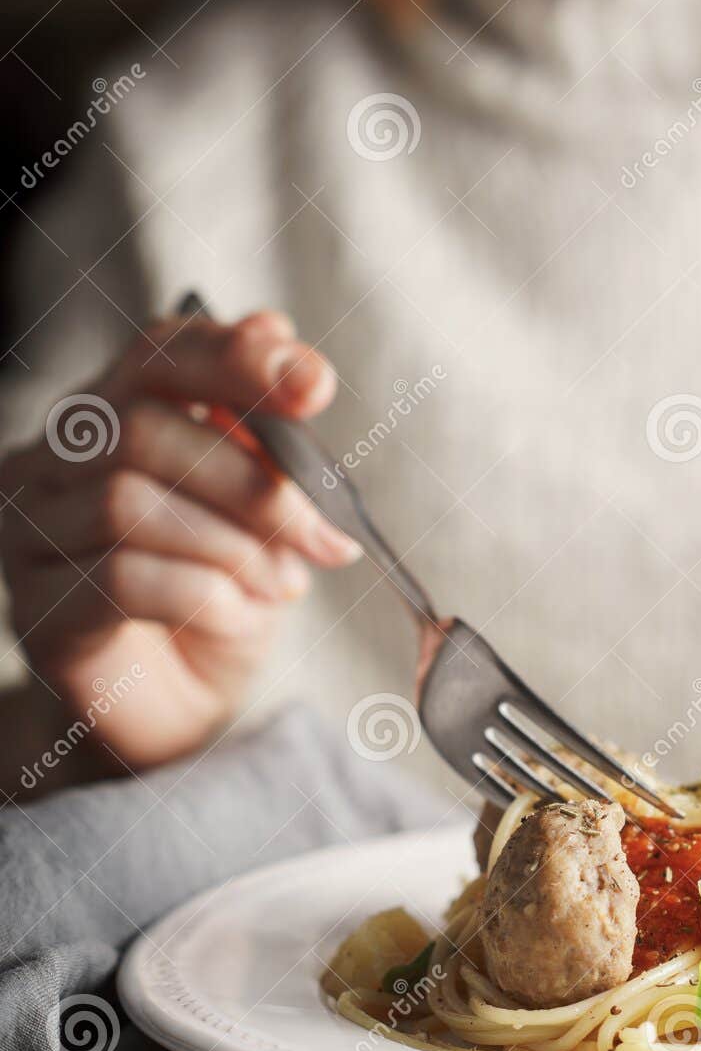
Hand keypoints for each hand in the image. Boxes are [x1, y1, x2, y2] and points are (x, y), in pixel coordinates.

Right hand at [0, 309, 358, 775]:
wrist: (184, 710)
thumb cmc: (221, 596)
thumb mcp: (262, 513)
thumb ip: (265, 436)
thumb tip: (282, 340)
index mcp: (110, 414)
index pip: (159, 353)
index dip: (235, 358)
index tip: (314, 387)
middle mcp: (51, 462)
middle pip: (143, 430)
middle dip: (252, 483)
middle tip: (319, 536)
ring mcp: (30, 536)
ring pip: (129, 504)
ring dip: (232, 547)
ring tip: (281, 585)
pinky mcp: (38, 611)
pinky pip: (122, 580)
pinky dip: (204, 596)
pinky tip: (240, 617)